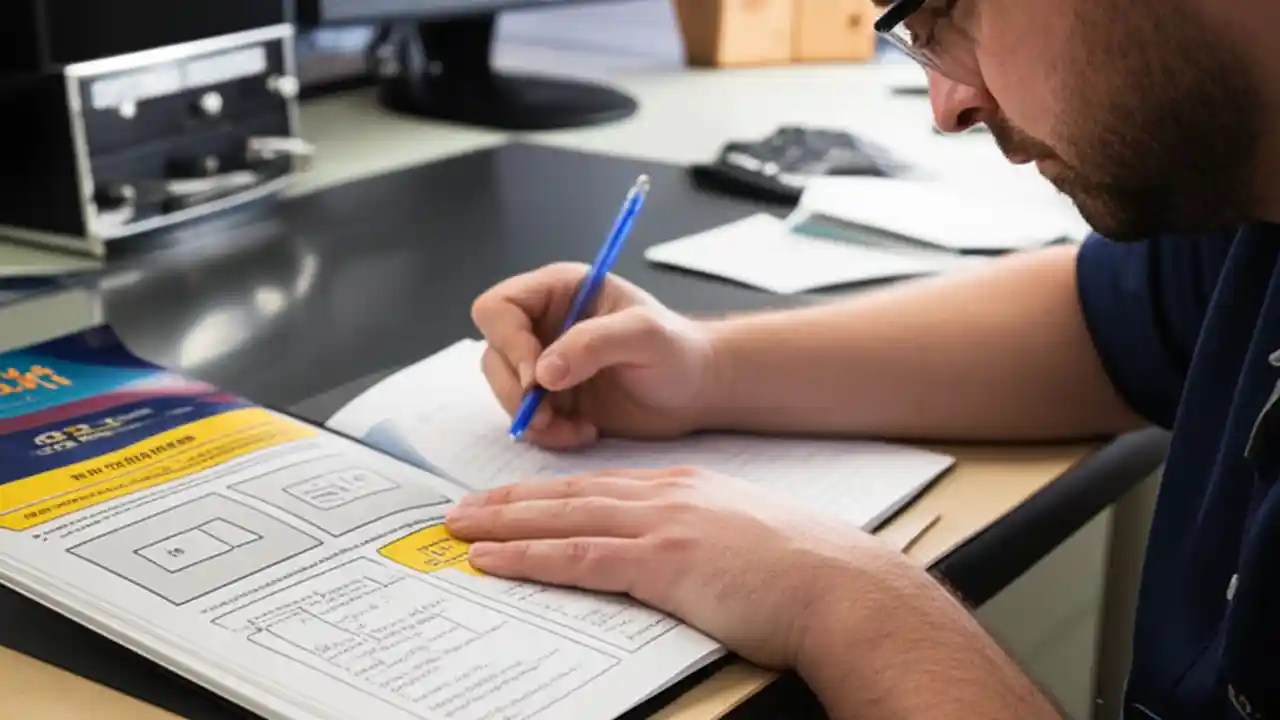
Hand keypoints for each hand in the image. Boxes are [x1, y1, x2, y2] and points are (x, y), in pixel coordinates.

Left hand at [444, 467, 899, 669]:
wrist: (843, 587)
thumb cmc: (807, 574)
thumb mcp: (748, 537)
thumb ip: (707, 538)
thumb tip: (687, 560)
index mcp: (687, 488)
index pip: (601, 486)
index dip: (550, 493)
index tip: (515, 499)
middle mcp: (667, 495)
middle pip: (570, 494)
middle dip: (510, 500)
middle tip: (463, 507)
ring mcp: (663, 525)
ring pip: (562, 518)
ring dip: (503, 523)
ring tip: (460, 528)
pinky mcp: (662, 561)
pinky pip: (577, 556)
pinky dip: (527, 556)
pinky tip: (492, 559)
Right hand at [471, 263, 716, 448]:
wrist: (696, 391)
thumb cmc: (680, 350)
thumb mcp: (645, 336)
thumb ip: (594, 343)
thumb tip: (544, 372)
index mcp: (559, 291)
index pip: (498, 307)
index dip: (509, 342)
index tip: (540, 377)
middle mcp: (544, 323)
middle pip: (494, 353)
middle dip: (516, 390)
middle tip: (548, 415)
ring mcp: (545, 362)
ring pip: (504, 389)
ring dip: (531, 417)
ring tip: (574, 427)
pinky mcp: (552, 398)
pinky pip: (525, 418)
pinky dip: (547, 434)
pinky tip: (583, 432)